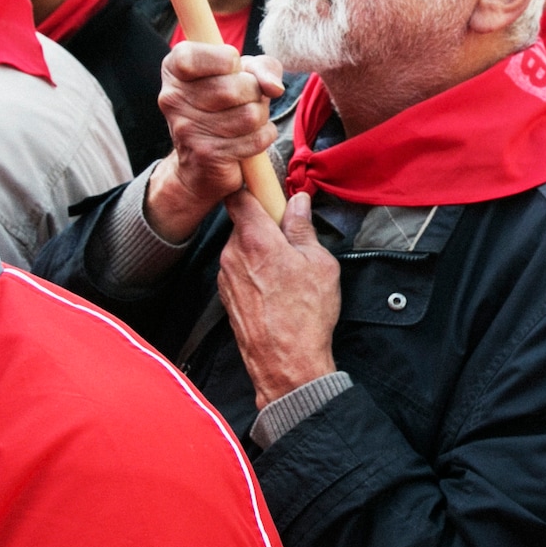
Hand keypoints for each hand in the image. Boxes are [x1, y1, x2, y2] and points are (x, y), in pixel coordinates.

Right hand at [146, 43, 281, 241]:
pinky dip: (263, 136)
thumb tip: (274, 87)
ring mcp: (187, 129)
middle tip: (245, 100)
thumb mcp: (243, 74)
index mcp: (174, 69)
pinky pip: (256, 139)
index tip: (232, 69)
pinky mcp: (207, 155)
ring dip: (260, 116)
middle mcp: (173, 98)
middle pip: (235, 87)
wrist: (199, 163)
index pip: (207, 56)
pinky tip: (248, 138)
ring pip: (250, 115)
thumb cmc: (224, 106)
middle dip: (254, 93)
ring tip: (247, 120)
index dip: (230, 60)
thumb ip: (263, 68)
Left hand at [218, 190, 340, 409]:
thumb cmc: (305, 316)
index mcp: (255, 239)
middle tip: (291, 236)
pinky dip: (255, 272)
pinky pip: (240, 272)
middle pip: (243, 223)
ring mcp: (226, 278)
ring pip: (241, 249)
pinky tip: (277, 289)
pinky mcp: (227, 298)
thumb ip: (304, 229)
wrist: (286, 365)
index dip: (250, 185)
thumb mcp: (319, 264)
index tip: (262, 182)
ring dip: (260, 251)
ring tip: (288, 270)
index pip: (239, 195)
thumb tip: (298, 205)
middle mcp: (233, 255)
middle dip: (264, 224)